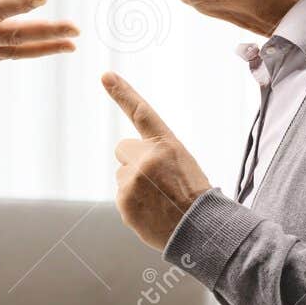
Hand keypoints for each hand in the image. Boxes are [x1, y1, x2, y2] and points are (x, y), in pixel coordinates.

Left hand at [103, 73, 211, 250]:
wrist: (201, 229)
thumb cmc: (194, 197)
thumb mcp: (182, 163)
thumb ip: (155, 155)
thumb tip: (129, 162)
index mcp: (167, 144)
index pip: (141, 112)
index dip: (122, 92)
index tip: (104, 75)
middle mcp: (147, 157)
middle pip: (123, 149)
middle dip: (132, 161)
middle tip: (156, 180)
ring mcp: (133, 179)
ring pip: (121, 175)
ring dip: (134, 185)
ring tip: (158, 199)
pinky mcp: (124, 200)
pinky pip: (121, 196)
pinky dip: (133, 204)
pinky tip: (152, 212)